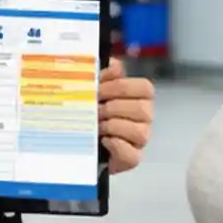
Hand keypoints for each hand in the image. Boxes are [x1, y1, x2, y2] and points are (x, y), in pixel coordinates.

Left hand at [98, 58, 153, 173]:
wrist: (78, 141)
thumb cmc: (90, 112)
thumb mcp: (93, 89)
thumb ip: (104, 74)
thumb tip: (114, 64)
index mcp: (138, 97)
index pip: (145, 88)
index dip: (120, 87)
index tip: (98, 89)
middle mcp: (144, 118)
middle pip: (141, 109)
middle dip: (113, 108)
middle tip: (95, 110)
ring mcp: (140, 139)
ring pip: (139, 132)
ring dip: (113, 127)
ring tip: (97, 126)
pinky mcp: (131, 158)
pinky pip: (132, 155)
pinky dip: (116, 146)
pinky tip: (104, 140)